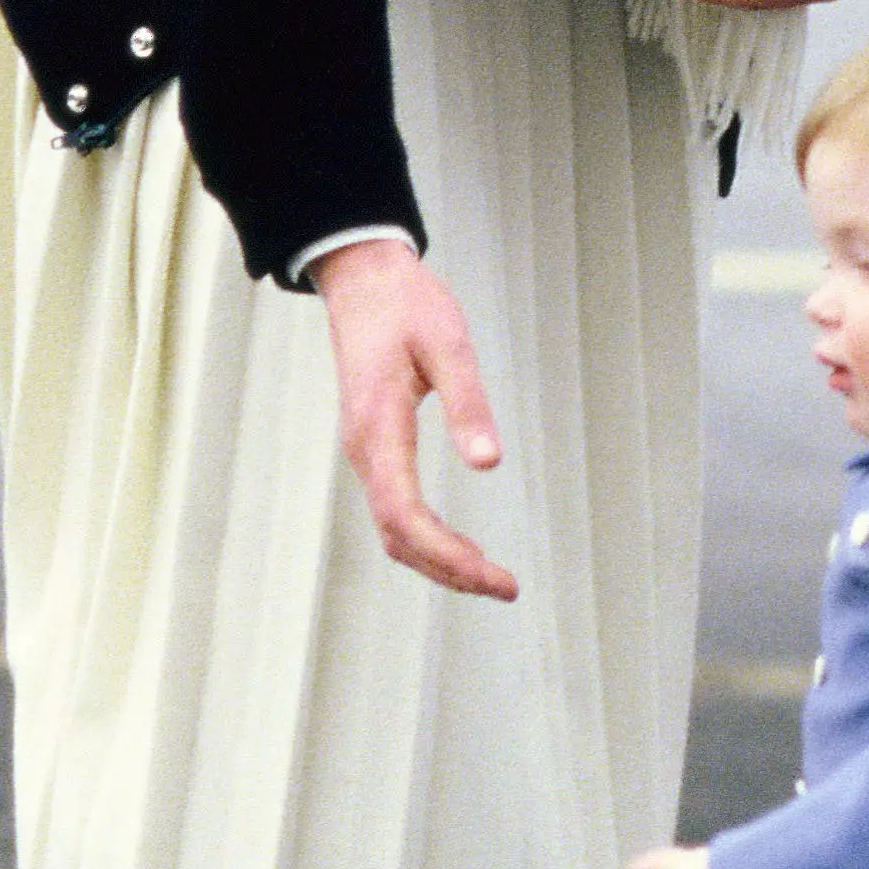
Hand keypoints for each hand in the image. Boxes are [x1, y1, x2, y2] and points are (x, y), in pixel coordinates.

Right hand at [312, 236, 518, 599]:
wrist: (362, 280)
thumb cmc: (406, 305)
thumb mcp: (449, 343)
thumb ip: (467, 403)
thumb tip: (489, 464)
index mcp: (379, 428)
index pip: (405, 515)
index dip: (447, 555)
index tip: (494, 577)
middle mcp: (365, 451)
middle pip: (398, 536)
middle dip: (450, 571)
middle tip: (506, 588)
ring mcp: (367, 452)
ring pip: (394, 530)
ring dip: (439, 561)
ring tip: (490, 578)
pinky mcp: (376, 447)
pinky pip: (395, 510)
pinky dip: (427, 540)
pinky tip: (462, 547)